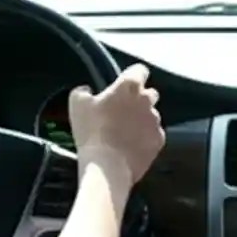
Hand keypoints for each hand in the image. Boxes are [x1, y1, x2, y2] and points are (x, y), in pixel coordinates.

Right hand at [69, 63, 164, 183]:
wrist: (107, 166)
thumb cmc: (91, 131)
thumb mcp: (77, 104)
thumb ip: (83, 91)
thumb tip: (86, 90)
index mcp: (129, 86)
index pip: (139, 70)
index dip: (132, 75)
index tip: (123, 83)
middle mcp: (147, 100)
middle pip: (149, 93)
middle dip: (138, 99)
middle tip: (122, 111)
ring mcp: (156, 121)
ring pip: (151, 115)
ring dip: (141, 120)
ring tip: (124, 133)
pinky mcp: (159, 140)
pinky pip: (153, 134)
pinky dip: (145, 138)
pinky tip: (131, 146)